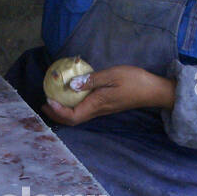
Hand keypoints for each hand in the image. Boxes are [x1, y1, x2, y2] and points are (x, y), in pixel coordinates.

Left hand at [42, 64, 175, 124]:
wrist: (153, 90)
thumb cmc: (134, 81)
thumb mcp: (112, 75)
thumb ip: (91, 80)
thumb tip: (71, 84)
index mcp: (97, 105)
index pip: (72, 116)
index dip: (57, 111)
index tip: (47, 100)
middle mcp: (97, 111)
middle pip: (72, 120)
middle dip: (55, 114)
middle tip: (43, 103)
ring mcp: (101, 110)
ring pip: (77, 116)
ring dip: (63, 111)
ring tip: (52, 100)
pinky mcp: (104, 106)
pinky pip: (84, 110)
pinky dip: (73, 105)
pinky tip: (70, 94)